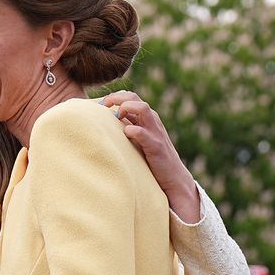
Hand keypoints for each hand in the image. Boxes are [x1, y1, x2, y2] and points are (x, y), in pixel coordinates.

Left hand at [100, 90, 199, 222]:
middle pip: (134, 97)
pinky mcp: (156, 146)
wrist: (172, 177)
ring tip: (117, 115)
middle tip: (104, 105)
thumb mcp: (138, 139)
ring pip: (143, 109)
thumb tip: (105, 123)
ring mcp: (155, 132)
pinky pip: (144, 133)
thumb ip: (127, 128)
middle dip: (117, 97)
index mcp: (146, 118)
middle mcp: (151, 121)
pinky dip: (133, 131)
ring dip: (127, 107)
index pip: (130, 97)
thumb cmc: (151, 158)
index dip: (115, 96)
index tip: (101, 104)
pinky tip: (125, 133)